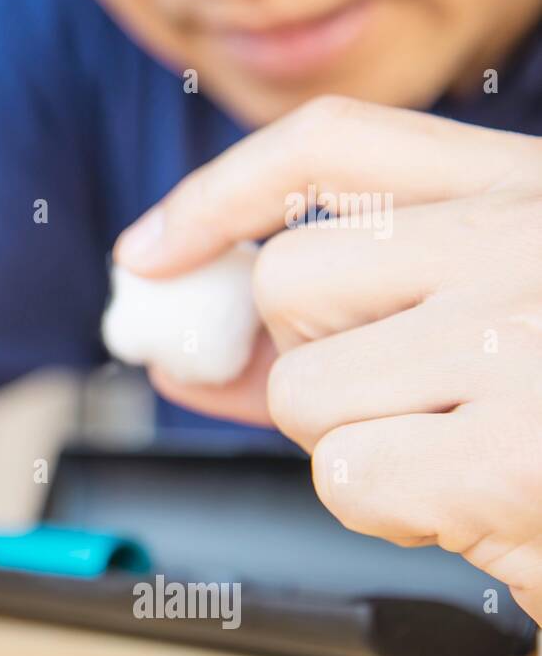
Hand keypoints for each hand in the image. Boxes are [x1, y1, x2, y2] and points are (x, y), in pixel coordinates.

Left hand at [113, 96, 541, 622]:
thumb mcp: (489, 328)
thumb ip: (345, 328)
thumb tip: (196, 348)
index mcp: (527, 194)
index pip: (334, 147)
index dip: (221, 194)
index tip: (151, 254)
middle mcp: (526, 238)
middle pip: (291, 279)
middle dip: (317, 361)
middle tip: (414, 401)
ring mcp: (525, 335)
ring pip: (304, 387)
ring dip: (358, 445)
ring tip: (469, 455)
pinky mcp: (521, 450)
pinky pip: (348, 473)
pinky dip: (393, 508)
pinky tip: (481, 502)